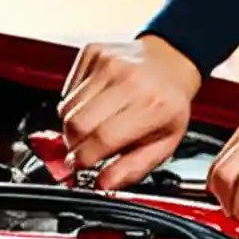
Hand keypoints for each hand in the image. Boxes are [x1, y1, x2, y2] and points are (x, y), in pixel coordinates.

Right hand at [58, 35, 201, 189]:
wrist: (171, 61)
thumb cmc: (168, 103)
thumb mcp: (165, 142)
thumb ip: (134, 167)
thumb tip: (104, 185)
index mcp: (152, 105)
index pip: (102, 138)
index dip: (85, 159)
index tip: (80, 168)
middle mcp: (130, 80)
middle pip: (76, 124)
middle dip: (73, 145)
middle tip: (83, 150)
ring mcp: (109, 63)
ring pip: (66, 108)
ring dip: (72, 125)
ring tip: (94, 125)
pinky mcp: (93, 53)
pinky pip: (66, 90)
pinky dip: (73, 104)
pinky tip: (93, 104)